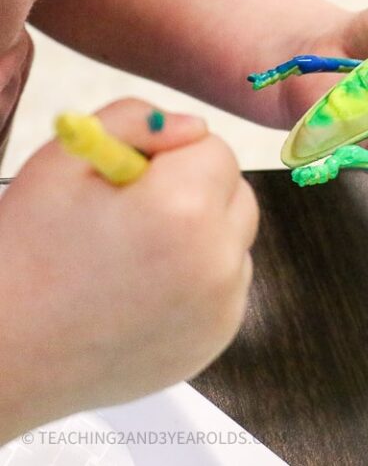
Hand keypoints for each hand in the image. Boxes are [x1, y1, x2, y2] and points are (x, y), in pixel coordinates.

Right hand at [0, 99, 256, 441]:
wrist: (8, 355)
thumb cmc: (26, 253)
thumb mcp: (63, 160)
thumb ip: (135, 120)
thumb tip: (192, 127)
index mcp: (184, 210)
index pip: (216, 150)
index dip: (172, 155)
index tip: (134, 178)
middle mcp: (217, 261)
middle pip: (237, 194)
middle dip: (198, 190)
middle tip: (139, 212)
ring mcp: (223, 306)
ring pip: (236, 239)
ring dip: (205, 234)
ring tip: (140, 255)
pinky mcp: (218, 337)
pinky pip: (228, 283)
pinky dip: (202, 277)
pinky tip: (149, 289)